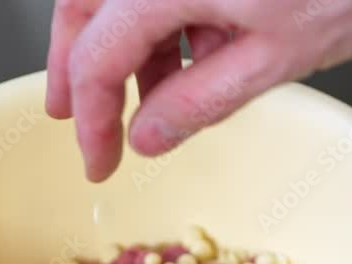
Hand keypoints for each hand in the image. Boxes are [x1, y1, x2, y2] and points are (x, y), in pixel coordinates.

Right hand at [46, 0, 351, 181]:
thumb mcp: (275, 58)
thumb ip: (200, 101)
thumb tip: (148, 136)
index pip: (98, 56)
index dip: (92, 118)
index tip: (98, 161)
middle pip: (84, 9)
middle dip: (76, 69)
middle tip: (76, 119)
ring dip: (121, 47)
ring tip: (147, 101)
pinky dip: (163, 24)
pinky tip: (188, 59)